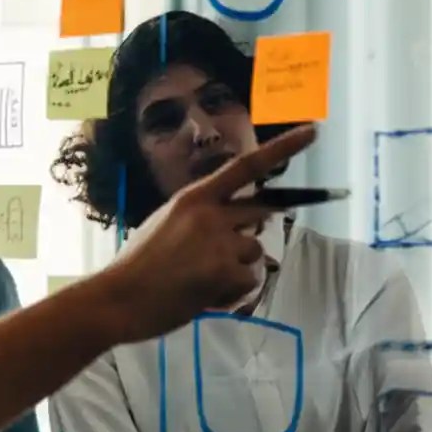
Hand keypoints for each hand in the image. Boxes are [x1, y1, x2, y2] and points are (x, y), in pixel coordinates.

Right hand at [103, 124, 316, 341]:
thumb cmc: (136, 265)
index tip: (313, 132)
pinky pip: (247, 281)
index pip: (245, 166)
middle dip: (247, 232)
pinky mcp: (226, 272)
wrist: (118, 299)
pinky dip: (230, 292)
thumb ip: (200, 216)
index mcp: (193, 198)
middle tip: (217, 252)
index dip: (282, 149)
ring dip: (235, 267)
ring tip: (199, 281)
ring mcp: (220, 243)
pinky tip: (202, 296)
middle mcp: (211, 214)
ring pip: (253, 251)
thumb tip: (236, 222)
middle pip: (259, 213)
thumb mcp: (165, 224)